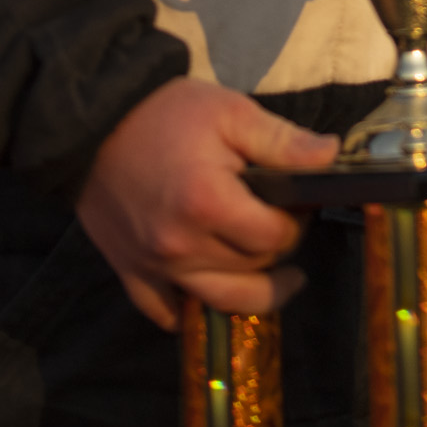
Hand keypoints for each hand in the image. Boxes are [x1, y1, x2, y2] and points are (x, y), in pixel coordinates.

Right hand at [74, 76, 338, 329]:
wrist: (94, 122)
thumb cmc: (165, 113)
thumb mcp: (230, 112)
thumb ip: (283, 141)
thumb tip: (331, 158)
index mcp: (209, 204)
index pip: (275, 238)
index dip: (296, 223)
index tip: (296, 205)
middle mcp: (180, 245)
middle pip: (252, 272)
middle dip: (275, 251)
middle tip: (278, 224)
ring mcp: (153, 265)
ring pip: (219, 300)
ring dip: (252, 291)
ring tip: (277, 279)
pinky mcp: (129, 272)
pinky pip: (166, 313)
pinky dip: (191, 309)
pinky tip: (211, 292)